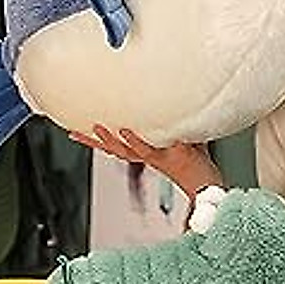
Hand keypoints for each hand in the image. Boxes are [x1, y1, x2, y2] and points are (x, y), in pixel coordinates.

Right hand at [70, 125, 223, 197]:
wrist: (210, 185)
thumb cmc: (197, 163)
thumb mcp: (182, 137)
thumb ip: (174, 122)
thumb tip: (173, 98)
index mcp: (147, 153)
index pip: (116, 146)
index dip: (96, 140)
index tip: (75, 131)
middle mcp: (149, 157)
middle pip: (115, 150)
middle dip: (93, 141)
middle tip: (73, 131)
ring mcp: (160, 157)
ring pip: (129, 150)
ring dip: (112, 140)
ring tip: (97, 128)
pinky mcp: (173, 156)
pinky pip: (151, 149)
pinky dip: (138, 141)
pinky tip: (127, 132)